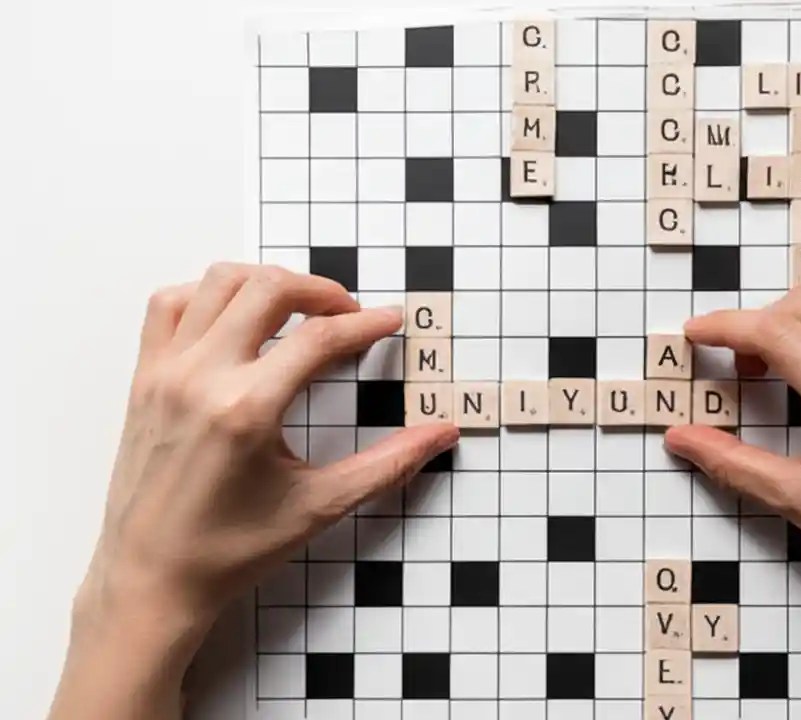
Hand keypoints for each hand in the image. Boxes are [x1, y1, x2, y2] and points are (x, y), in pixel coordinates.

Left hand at [53, 264, 456, 719]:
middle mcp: (201, 378)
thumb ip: (387, 465)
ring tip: (299, 307)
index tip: (390, 321)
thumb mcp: (319, 506)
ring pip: (218, 282)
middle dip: (320, 291)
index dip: (366, 324)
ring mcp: (166, 372)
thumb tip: (440, 435)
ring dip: (266, 282)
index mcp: (247, 409)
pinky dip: (208, 294)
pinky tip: (237, 317)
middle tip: (349, 314)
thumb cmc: (230, 550)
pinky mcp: (144, 377)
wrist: (151, 579)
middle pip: (269, 289)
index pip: (320, 337)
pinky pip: (170, 304)